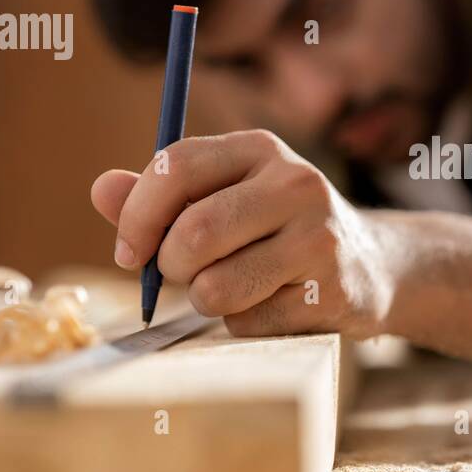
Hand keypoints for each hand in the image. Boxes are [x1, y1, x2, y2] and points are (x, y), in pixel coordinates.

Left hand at [90, 130, 393, 337]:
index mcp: (260, 148)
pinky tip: (273, 304)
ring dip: (206, 301)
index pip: (178, 166)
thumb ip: (162, 196)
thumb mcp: (225, 197)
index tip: (129, 251)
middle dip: (171, 267)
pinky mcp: (333, 290)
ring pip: (216, 287)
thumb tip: (100, 189)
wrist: (371, 265)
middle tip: (182, 275)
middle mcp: (297, 183)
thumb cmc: (275, 230)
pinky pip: (250, 322)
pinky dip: (245, 323)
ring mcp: (319, 238)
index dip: (138, 215)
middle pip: (194, 234)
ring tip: (231, 288)